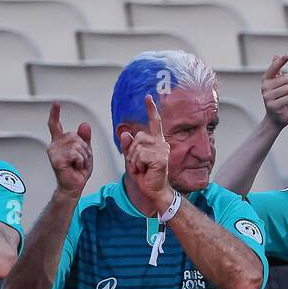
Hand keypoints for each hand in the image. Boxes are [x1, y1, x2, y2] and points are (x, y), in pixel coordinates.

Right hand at [46, 101, 93, 193]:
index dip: (55, 113)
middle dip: (84, 148)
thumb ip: (85, 138)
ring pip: (77, 145)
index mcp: (59, 142)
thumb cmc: (77, 172)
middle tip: (80, 161)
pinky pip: (76, 154)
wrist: (74, 187)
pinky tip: (75, 167)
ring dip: (83, 156)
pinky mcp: (56, 159)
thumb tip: (84, 124)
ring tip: (77, 165)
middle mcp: (54, 145)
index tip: (55, 103)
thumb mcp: (85, 152)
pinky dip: (81, 161)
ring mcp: (53, 152)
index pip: (55, 125)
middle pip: (75, 136)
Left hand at [119, 95, 171, 212]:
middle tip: (139, 165)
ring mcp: (162, 150)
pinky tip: (145, 171)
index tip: (148, 97)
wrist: (154, 191)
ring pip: (137, 148)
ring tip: (143, 169)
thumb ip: (128, 146)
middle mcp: (161, 143)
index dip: (151, 110)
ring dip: (134, 161)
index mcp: (156, 141)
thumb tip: (125, 133)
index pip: (154, 122)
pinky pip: (140, 156)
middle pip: (137, 138)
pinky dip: (138, 165)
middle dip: (131, 152)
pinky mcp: (160, 158)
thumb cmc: (145, 175)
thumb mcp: (132, 159)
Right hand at [261, 55, 287, 129]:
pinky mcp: (272, 106)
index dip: (280, 62)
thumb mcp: (278, 84)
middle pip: (287, 79)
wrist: (275, 118)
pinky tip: (287, 104)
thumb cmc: (279, 98)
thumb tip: (275, 56)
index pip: (273, 69)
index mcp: (266, 80)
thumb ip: (277, 71)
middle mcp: (265, 87)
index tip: (286, 56)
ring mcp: (267, 97)